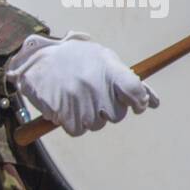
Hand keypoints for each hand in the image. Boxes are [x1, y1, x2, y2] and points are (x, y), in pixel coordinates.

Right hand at [7, 32, 159, 136]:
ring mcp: (78, 100)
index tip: (136, 104)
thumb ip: (128, 80)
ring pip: (97, 125)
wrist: (34, 60)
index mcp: (108, 68)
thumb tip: (155, 103)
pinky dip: (73, 123)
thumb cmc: (74, 59)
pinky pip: (78, 130)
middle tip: (94, 96)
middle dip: (108, 110)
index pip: (136, 92)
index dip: (140, 102)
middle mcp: (95, 84)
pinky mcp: (63, 112)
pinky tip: (66, 108)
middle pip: (117, 115)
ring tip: (77, 99)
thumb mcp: (102, 59)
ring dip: (89, 117)